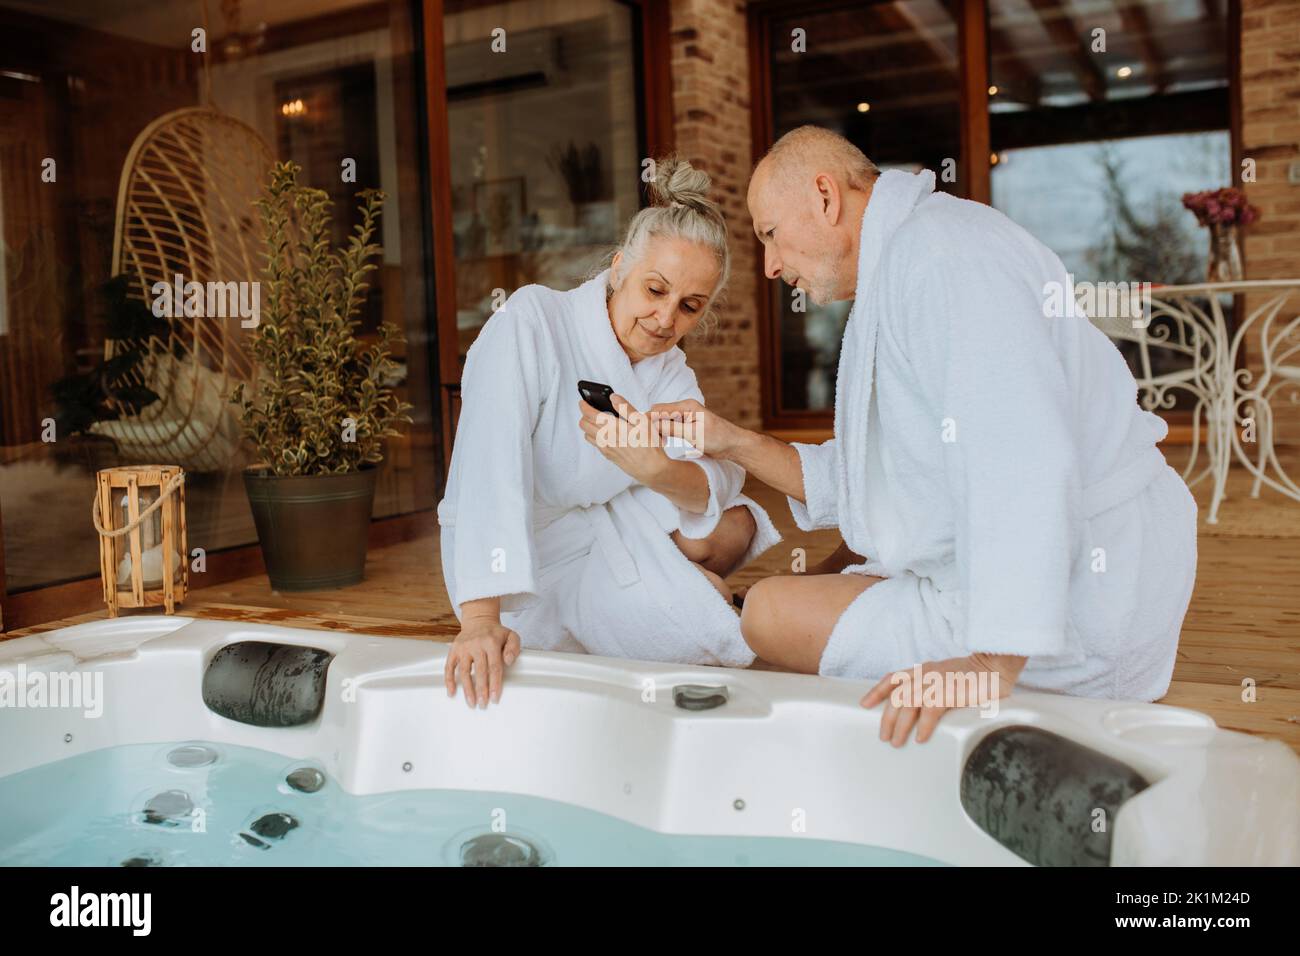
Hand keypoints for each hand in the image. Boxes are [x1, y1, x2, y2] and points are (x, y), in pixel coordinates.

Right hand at [444, 617, 520, 708]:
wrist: (479, 621)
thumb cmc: (496, 633)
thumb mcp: (511, 635)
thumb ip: (514, 647)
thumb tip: (508, 661)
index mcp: (491, 642)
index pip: (494, 666)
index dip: (494, 683)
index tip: (494, 698)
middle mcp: (476, 645)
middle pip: (479, 671)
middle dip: (481, 690)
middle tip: (483, 704)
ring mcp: (463, 648)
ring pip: (464, 671)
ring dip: (467, 689)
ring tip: (471, 702)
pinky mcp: (454, 650)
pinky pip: (449, 666)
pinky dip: (449, 680)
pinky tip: (452, 692)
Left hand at [579, 393, 667, 483]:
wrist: (651, 469)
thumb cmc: (650, 445)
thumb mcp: (643, 422)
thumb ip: (626, 408)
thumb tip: (614, 397)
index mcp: (614, 427)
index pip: (590, 415)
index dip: (584, 406)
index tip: (583, 402)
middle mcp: (607, 438)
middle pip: (584, 425)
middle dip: (585, 415)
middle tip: (592, 410)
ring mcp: (606, 448)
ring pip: (587, 435)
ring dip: (589, 427)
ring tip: (598, 422)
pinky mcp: (608, 456)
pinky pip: (595, 444)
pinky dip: (595, 437)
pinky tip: (606, 434)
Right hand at [649, 399, 744, 458]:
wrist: (733, 445)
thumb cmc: (717, 438)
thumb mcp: (693, 434)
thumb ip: (672, 429)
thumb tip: (652, 425)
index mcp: (686, 406)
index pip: (658, 409)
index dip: (647, 419)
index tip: (639, 432)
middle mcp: (684, 408)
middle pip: (659, 413)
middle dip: (650, 424)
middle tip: (646, 440)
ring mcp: (685, 416)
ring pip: (663, 420)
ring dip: (657, 430)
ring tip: (654, 442)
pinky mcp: (686, 425)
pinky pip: (669, 426)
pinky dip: (664, 432)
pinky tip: (663, 442)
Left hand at [860, 653, 1024, 746]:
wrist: (996, 664)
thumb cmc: (977, 674)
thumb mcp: (948, 676)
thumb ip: (935, 687)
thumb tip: (926, 707)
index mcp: (923, 669)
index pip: (893, 678)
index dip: (877, 691)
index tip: (865, 704)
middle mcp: (924, 674)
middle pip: (896, 697)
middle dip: (886, 718)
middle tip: (884, 736)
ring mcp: (935, 682)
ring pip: (907, 705)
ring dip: (899, 726)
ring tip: (896, 742)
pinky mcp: (947, 692)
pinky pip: (928, 712)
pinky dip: (923, 727)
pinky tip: (921, 739)